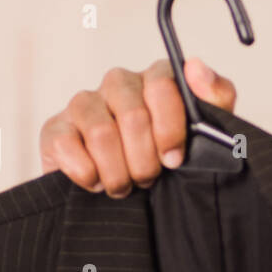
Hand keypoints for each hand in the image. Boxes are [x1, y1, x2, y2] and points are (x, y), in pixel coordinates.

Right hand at [40, 57, 237, 196]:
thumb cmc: (171, 162)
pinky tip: (97, 182)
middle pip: (132, 115)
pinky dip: (87, 174)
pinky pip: (66, 146)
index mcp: (157, 79)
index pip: (162, 85)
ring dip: (118, 172)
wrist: (137, 203)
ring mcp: (84, 104)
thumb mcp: (208, 133)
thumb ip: (215, 97)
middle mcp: (119, 84)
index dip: (169, 128)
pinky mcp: (55, 128)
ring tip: (125, 187)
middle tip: (148, 180)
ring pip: (101, 134)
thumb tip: (196, 68)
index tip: (174, 159)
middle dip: (144, 159)